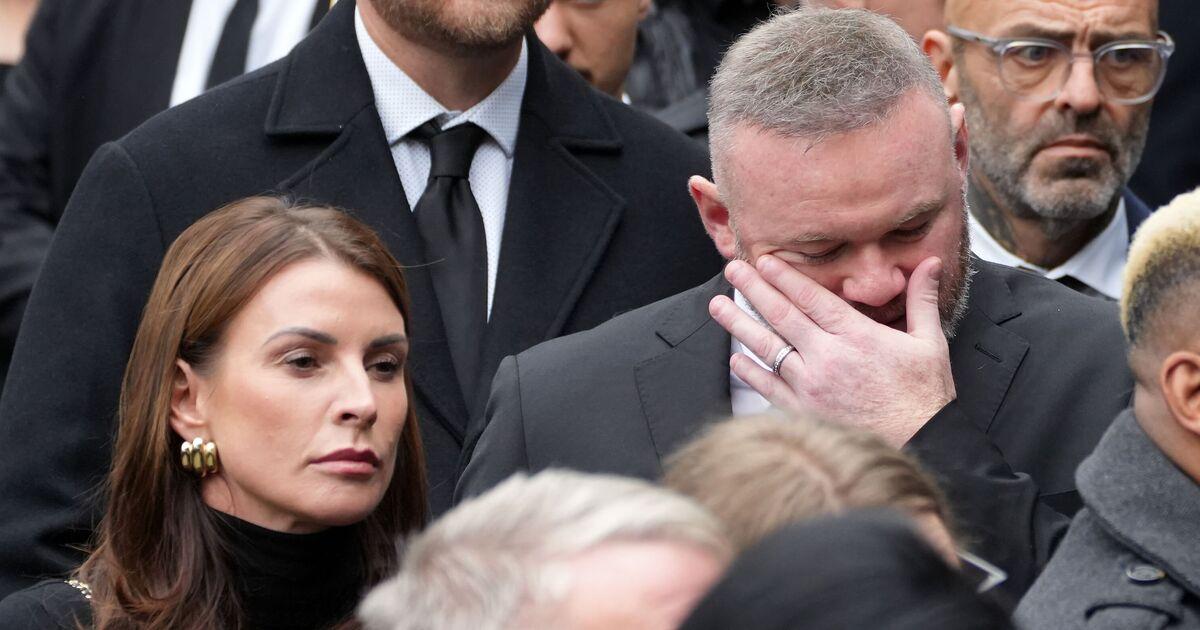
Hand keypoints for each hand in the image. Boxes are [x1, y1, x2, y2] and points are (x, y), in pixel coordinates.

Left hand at [709, 255, 955, 446]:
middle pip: (782, 316)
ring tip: (718, 306)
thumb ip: (922, 300)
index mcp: (856, 336)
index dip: (784, 277)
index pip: (812, 298)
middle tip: (732, 269)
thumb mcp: (929, 343)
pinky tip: (736, 358)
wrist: (921, 444)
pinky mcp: (804, 410)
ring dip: (740, 324)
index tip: (764, 260)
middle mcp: (828, 357)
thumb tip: (931, 263)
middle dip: (754, 289)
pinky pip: (769, 387)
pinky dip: (751, 372)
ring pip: (768, 348)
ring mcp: (812, 385)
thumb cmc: (923, 396)